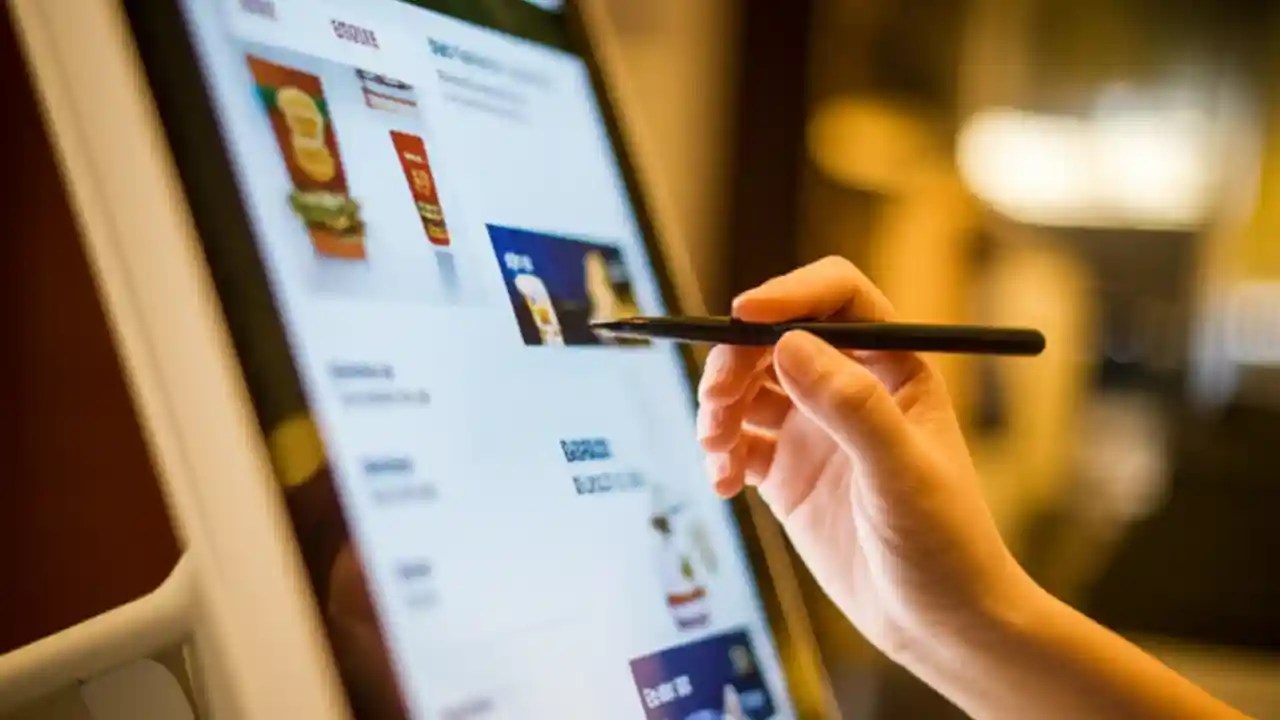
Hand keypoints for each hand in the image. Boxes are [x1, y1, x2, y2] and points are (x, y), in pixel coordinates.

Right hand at [698, 257, 1029, 662]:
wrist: (939, 625)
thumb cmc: (946, 546)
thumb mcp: (902, 474)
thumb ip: (851, 407)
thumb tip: (788, 345)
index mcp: (894, 367)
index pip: (837, 298)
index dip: (788, 295)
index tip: (743, 316)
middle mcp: (850, 387)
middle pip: (775, 338)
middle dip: (735, 361)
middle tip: (716, 404)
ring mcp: (816, 429)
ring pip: (748, 387)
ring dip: (719, 408)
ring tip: (718, 452)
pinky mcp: (789, 472)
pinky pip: (739, 442)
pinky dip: (720, 454)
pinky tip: (725, 485)